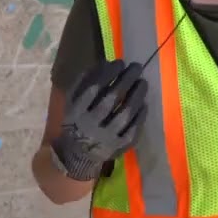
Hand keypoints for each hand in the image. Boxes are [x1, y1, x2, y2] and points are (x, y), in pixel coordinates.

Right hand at [50, 59, 149, 180]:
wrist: (77, 154)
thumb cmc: (77, 120)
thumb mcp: (73, 101)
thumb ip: (85, 81)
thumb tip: (106, 63)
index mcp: (76, 111)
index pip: (94, 87)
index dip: (109, 72)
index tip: (120, 62)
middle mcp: (90, 124)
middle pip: (112, 99)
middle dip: (126, 80)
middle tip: (137, 67)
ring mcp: (106, 137)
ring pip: (125, 114)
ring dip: (137, 95)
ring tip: (143, 82)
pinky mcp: (118, 147)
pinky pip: (133, 129)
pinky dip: (140, 115)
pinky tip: (144, 104)